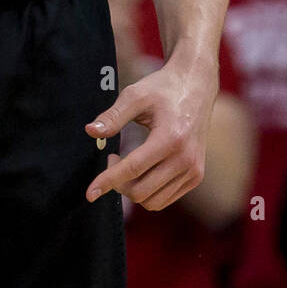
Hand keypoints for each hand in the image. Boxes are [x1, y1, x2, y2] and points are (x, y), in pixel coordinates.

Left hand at [84, 61, 215, 209]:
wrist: (196, 86)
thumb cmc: (163, 88)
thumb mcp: (135, 96)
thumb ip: (113, 116)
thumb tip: (90, 131)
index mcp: (171, 138)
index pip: (133, 169)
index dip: (108, 181)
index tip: (90, 193)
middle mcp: (186, 160)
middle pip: (141, 191)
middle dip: (117, 183)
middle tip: (111, 158)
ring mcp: (193, 170)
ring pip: (153, 201)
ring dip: (132, 189)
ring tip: (126, 164)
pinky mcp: (196, 176)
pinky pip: (165, 199)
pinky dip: (148, 192)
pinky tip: (141, 170)